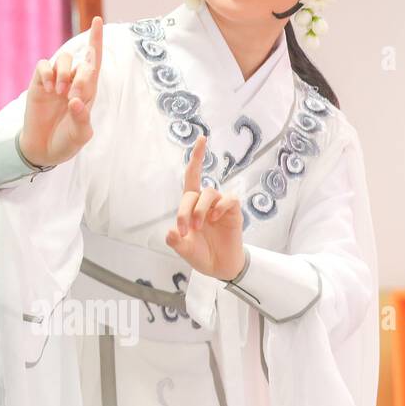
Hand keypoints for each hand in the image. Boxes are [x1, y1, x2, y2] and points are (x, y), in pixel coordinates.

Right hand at [18, 16, 102, 167]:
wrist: (42, 149)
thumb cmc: (65, 142)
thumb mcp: (79, 136)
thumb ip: (81, 118)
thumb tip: (76, 99)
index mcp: (88, 91)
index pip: (94, 62)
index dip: (96, 41)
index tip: (98, 20)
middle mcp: (73, 82)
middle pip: (82, 60)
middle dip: (80, 73)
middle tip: (73, 94)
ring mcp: (55, 82)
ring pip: (62, 59)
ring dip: (63, 73)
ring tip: (59, 93)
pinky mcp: (38, 84)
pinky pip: (43, 66)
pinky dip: (46, 73)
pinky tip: (47, 88)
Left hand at [164, 136, 245, 280]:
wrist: (220, 266)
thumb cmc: (200, 253)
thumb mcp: (184, 249)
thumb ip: (175, 241)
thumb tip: (170, 232)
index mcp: (191, 204)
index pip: (192, 175)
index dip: (197, 157)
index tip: (202, 138)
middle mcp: (205, 201)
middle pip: (195, 191)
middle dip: (186, 209)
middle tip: (186, 229)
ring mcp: (220, 206)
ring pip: (209, 194)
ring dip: (201, 210)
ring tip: (199, 227)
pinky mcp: (234, 212)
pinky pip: (229, 199)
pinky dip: (220, 207)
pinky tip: (216, 219)